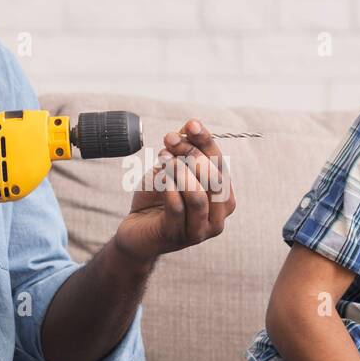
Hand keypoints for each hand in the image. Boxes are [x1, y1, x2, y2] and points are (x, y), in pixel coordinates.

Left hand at [114, 118, 236, 262]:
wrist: (136, 230)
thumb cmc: (158, 199)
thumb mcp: (172, 170)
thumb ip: (184, 150)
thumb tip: (190, 126)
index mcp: (223, 198)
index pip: (221, 165)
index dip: (207, 142)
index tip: (191, 124)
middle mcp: (218, 217)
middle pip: (214, 179)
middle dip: (192, 154)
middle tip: (170, 140)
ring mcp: (200, 230)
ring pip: (198, 197)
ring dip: (180, 172)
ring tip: (164, 158)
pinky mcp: (178, 236)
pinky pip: (177, 209)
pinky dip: (168, 189)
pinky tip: (160, 178)